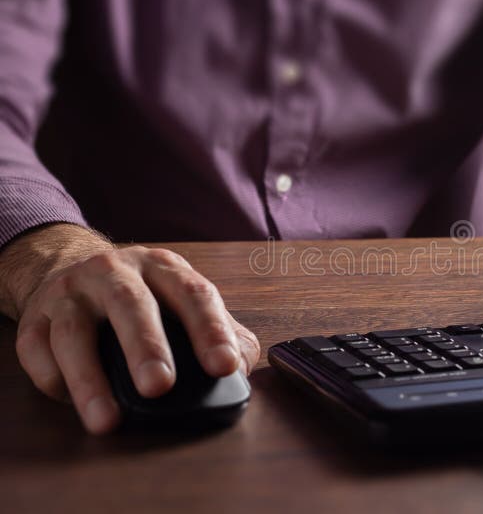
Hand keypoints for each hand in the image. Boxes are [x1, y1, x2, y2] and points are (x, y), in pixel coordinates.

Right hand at [3, 225, 259, 433]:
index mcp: (164, 269)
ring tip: (108, 419)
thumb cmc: (142, 295)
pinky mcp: (35, 318)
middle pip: (131, 305)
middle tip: (160, 386)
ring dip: (91, 378)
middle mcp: (116, 273)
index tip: (224, 366)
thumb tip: (244, 368)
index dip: (211, 331)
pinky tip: (71, 400)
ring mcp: (71, 293)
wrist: (70, 267)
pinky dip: (54, 378)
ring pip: (75, 332)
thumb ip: (222, 331)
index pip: (194, 295)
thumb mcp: (184, 302)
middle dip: (146, 347)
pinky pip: (38, 349)